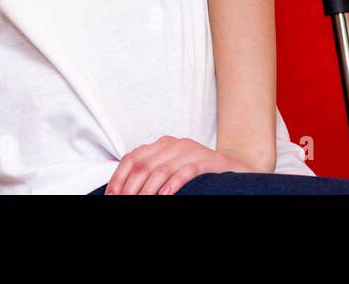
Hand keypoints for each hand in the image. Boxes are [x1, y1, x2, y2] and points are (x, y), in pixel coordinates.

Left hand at [103, 136, 267, 194]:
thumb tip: (123, 191)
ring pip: (162, 169)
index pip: (133, 158)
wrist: (237, 169)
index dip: (119, 178)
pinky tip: (165, 196)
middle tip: (124, 203)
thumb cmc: (199, 175)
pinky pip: (187, 171)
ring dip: (148, 190)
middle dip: (130, 188)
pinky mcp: (210, 161)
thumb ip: (151, 174)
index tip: (112, 196)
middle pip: (144, 165)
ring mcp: (194, 151)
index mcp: (163, 145)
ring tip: (141, 204)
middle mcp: (176, 144)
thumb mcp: (172, 170)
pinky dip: (174, 184)